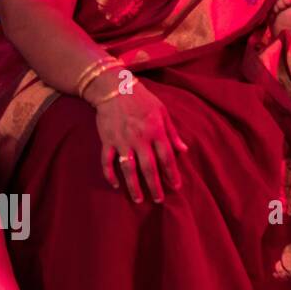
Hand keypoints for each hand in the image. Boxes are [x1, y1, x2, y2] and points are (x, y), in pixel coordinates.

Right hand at [94, 77, 186, 203]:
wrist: (114, 89)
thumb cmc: (143, 100)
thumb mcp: (163, 112)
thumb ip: (173, 132)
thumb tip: (184, 150)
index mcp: (156, 131)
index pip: (167, 157)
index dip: (172, 174)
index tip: (176, 187)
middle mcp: (140, 138)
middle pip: (149, 167)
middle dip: (155, 186)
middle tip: (159, 200)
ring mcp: (122, 140)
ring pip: (128, 168)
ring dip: (134, 186)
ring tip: (139, 199)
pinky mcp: (107, 140)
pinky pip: (107, 161)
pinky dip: (110, 174)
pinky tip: (116, 185)